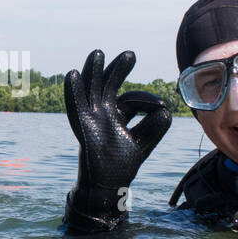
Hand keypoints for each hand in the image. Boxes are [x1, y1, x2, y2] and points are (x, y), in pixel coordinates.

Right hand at [65, 49, 170, 192]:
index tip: (162, 106)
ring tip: (98, 53)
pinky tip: (72, 74)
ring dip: (93, 72)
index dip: (146, 100)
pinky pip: (76, 106)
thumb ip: (154, 128)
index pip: (130, 99)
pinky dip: (73, 91)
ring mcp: (91, 118)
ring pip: (90, 90)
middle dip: (117, 70)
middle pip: (107, 85)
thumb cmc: (122, 165)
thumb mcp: (143, 143)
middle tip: (130, 55)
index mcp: (117, 114)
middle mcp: (102, 113)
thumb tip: (165, 110)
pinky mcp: (82, 128)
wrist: (107, 186)